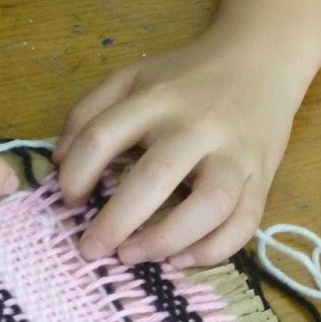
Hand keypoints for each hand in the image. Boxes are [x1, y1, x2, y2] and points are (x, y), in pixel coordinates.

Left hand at [54, 31, 304, 268]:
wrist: (261, 60)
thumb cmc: (186, 77)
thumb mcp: (132, 78)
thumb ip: (89, 111)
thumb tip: (58, 161)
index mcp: (157, 98)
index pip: (103, 136)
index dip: (76, 173)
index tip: (68, 199)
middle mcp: (198, 125)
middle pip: (156, 176)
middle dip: (116, 221)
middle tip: (90, 248)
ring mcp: (235, 154)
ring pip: (209, 205)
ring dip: (167, 239)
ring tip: (131, 256)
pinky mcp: (262, 178)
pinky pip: (245, 223)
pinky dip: (213, 250)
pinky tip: (179, 260)